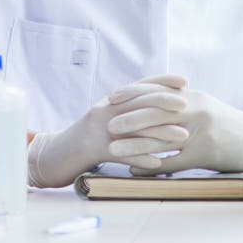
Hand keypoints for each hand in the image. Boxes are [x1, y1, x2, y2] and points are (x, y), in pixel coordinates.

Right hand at [27, 75, 188, 187]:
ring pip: (133, 127)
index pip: (140, 85)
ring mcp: (98, 129)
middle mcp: (105, 109)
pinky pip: (120, 153)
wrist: (55, 155)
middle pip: (138, 102)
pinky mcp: (93, 150)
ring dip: (160, 133)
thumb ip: (128, 110)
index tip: (184, 80)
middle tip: (187, 105)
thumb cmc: (87, 139)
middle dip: (165, 102)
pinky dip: (140, 157)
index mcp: (111, 101)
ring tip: (182, 136)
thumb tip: (159, 106)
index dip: (162, 81)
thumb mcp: (107, 118)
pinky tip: (158, 162)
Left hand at [106, 85, 242, 174]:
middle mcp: (196, 110)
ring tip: (113, 151)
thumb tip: (153, 101)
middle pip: (156, 112)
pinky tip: (135, 170)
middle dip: (129, 118)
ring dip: (134, 145)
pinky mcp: (204, 154)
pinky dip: (151, 166)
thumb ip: (181, 103)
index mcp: (194, 97)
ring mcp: (200, 132)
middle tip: (108, 125)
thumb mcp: (206, 106)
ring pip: (160, 138)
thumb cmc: (228, 125)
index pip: (158, 90)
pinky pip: (172, 161)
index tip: (112, 97)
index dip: (133, 93)